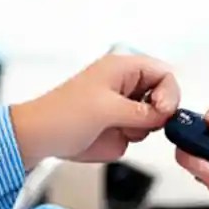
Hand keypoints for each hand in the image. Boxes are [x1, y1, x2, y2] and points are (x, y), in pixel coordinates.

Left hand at [9, 54, 179, 168]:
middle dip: (158, 112)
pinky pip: (139, 133)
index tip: (163, 111)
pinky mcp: (118, 126)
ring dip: (142, 127)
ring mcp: (123, 107)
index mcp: (122, 68)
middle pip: (163, 96)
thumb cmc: (61, 114)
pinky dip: (132, 138)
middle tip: (144, 122)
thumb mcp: (106, 109)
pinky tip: (112, 136)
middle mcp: (126, 85)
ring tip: (118, 128)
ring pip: (153, 117)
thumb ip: (142, 111)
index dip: (169, 92)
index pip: (163, 74)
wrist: (39, 139)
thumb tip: (165, 115)